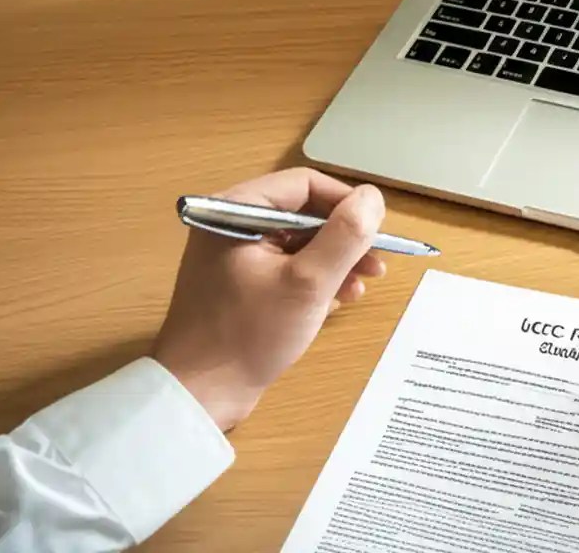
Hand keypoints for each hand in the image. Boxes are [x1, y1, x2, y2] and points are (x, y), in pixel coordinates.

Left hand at [152, 168, 387, 430]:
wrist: (200, 394)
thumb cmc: (250, 334)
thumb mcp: (308, 283)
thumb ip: (345, 235)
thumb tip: (374, 197)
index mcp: (237, 211)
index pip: (305, 184)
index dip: (347, 203)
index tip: (378, 231)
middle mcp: (234, 225)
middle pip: (305, 214)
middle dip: (345, 238)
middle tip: (378, 263)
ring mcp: (236, 257)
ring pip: (301, 243)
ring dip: (337, 261)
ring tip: (364, 285)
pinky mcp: (243, 286)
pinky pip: (289, 268)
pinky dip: (317, 280)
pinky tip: (340, 299)